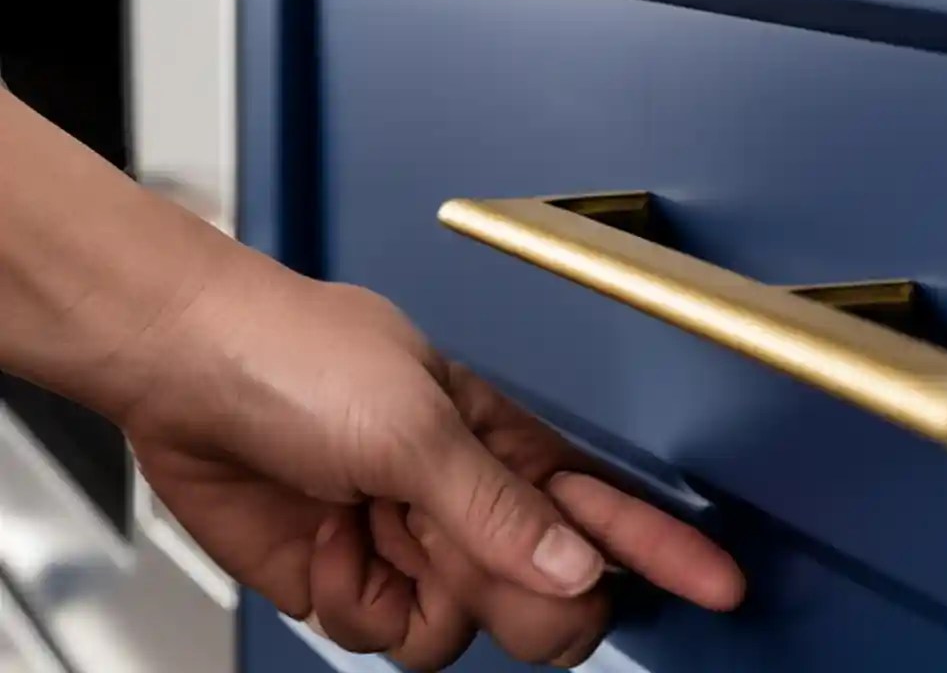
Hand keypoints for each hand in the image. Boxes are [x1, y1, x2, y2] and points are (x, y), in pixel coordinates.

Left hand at [122, 255, 744, 669]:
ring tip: (380, 526)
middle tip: (473, 560)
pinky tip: (339, 545)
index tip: (717, 583)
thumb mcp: (414, 424)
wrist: (184, 370)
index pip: (606, 508)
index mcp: (506, 444)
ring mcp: (414, 547)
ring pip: (472, 629)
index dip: (664, 549)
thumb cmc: (300, 353)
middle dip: (522, 593)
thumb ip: (499, 507)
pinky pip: (395, 637)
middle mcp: (470, 504)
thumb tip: (576, 567)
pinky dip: (365, 606)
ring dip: (426, 594)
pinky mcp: (358, 582)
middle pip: (550, 592)